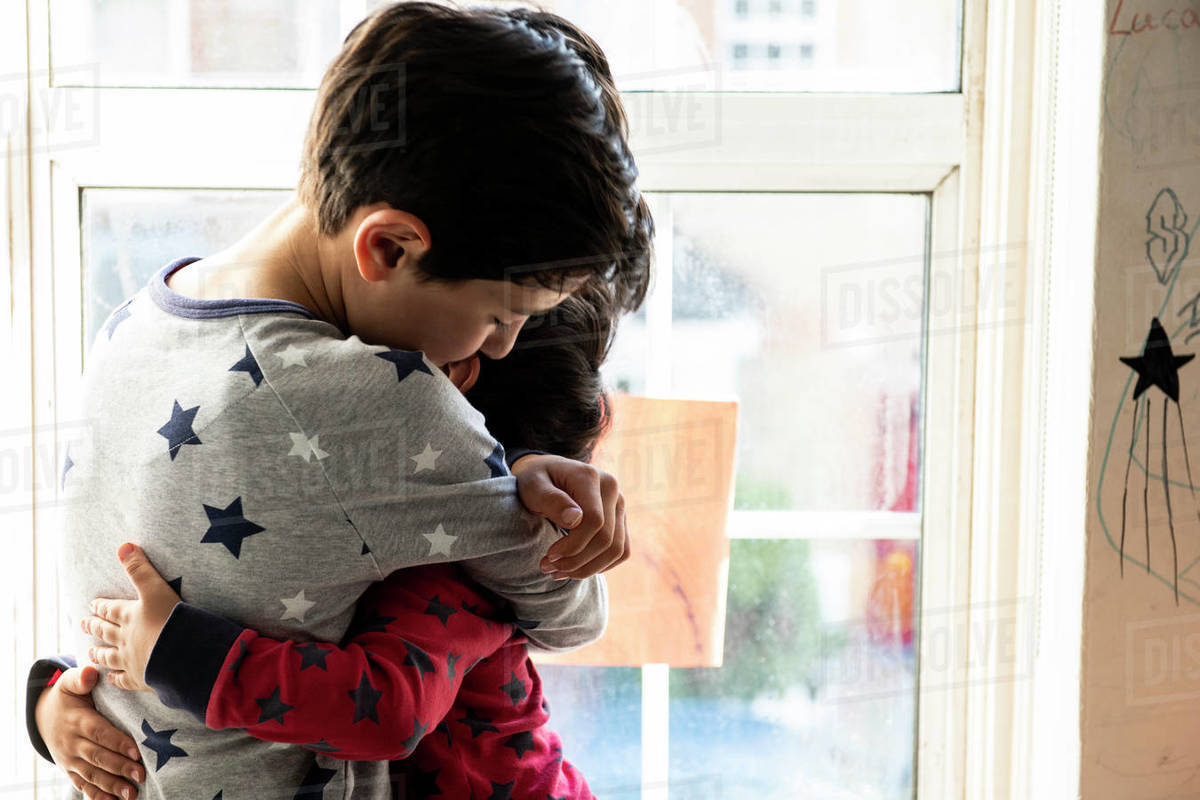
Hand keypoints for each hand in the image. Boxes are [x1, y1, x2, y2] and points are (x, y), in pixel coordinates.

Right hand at [35, 664, 144, 799]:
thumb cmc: (68, 696)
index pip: (100, 733)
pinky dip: (96, 795)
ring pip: (92, 774)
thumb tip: (90, 672)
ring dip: (111, 785)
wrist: (44, 716)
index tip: (136, 751)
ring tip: (131, 793)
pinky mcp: (70, 769)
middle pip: (98, 757)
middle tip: (141, 774)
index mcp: (78, 721)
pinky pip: (82, 784)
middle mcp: (73, 743)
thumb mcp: (69, 683)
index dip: (117, 742)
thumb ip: (80, 678)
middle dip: (119, 767)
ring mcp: (70, 759)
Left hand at [82, 543, 180, 691]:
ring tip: (90, 651)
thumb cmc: (171, 620)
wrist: (181, 655)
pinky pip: (122, 679)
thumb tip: (123, 545)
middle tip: (82, 624)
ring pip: (109, 656)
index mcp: (129, 616)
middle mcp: (125, 638)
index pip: (110, 609)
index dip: (101, 606)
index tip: (91, 605)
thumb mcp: (156, 588)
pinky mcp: (139, 678)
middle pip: (105, 631)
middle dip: (94, 626)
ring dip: (98, 653)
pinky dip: (114, 678)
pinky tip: (110, 678)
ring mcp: (130, 660)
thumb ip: (140, 568)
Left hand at [511, 453, 629, 579]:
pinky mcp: (621, 519)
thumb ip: (551, 500)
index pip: (594, 520)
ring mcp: (619, 504)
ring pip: (617, 549)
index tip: (549, 556)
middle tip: (547, 567)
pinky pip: (621, 551)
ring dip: (588, 568)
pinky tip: (577, 568)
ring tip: (559, 571)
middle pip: (606, 539)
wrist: (545, 473)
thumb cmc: (534, 480)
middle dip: (576, 561)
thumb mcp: (532, 486)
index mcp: (590, 477)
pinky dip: (601, 565)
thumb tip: (575, 519)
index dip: (573, 545)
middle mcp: (612, 489)